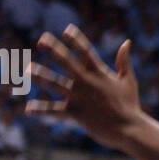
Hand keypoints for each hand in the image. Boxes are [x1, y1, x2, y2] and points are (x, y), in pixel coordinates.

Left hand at [25, 25, 141, 148]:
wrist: (129, 130)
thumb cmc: (130, 105)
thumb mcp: (129, 81)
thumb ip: (124, 62)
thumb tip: (127, 42)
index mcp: (99, 73)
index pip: (86, 51)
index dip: (76, 39)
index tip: (66, 30)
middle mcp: (87, 82)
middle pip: (67, 62)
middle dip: (54, 49)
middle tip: (42, 40)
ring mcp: (80, 97)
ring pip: (56, 83)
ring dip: (41, 76)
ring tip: (28, 70)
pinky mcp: (75, 113)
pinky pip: (55, 111)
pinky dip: (42, 110)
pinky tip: (28, 109)